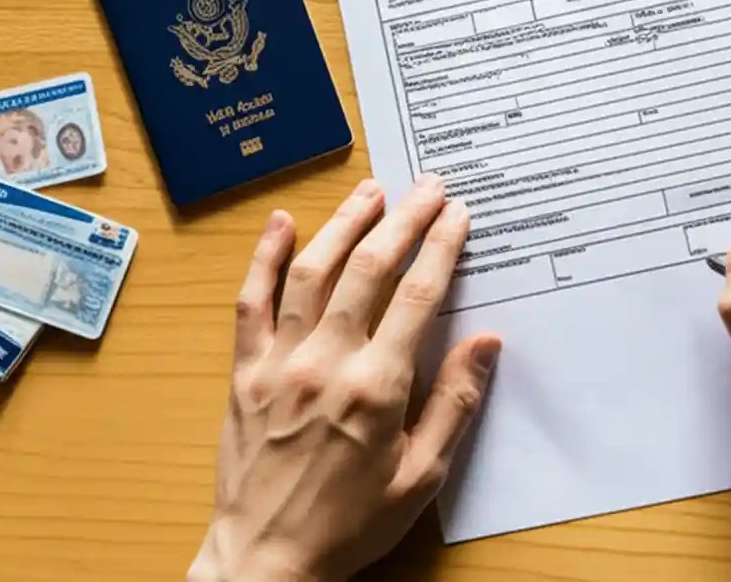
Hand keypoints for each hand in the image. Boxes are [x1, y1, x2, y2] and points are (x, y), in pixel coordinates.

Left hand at [188, 176, 500, 581]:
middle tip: (426, 185)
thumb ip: (455, 403)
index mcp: (376, 389)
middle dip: (403, 220)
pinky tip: (281, 224)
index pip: (417, 296)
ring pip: (311, 273)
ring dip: (343, 224)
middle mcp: (326, 363)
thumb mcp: (421, 477)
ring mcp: (278, 363)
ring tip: (371, 191)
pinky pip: (250, 303)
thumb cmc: (351, 525)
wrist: (266, 561)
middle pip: (369, 270)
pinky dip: (264, 259)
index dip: (441, 247)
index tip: (457, 215)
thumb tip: (488, 342)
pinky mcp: (243, 373)